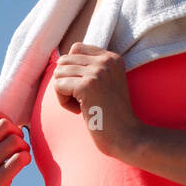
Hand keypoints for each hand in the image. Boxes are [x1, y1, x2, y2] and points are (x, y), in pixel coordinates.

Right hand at [0, 92, 31, 185]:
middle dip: (17, 132)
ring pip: (15, 142)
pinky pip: (20, 160)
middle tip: (18, 144)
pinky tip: (22, 164)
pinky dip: (26, 159)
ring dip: (24, 147)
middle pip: (5, 125)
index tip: (10, 130)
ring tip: (21, 155)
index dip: (7, 119)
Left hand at [52, 42, 146, 160]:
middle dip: (66, 82)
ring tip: (82, 106)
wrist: (127, 136)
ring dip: (64, 93)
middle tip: (82, 100)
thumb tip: (59, 62)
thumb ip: (89, 69)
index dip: (73, 70)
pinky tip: (80, 111)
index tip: (87, 89)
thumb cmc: (111, 116)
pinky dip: (64, 102)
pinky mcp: (87, 85)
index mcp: (112, 57)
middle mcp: (106, 60)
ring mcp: (97, 72)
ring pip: (59, 73)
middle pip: (64, 60)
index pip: (76, 48)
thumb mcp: (105, 84)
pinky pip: (58, 86)